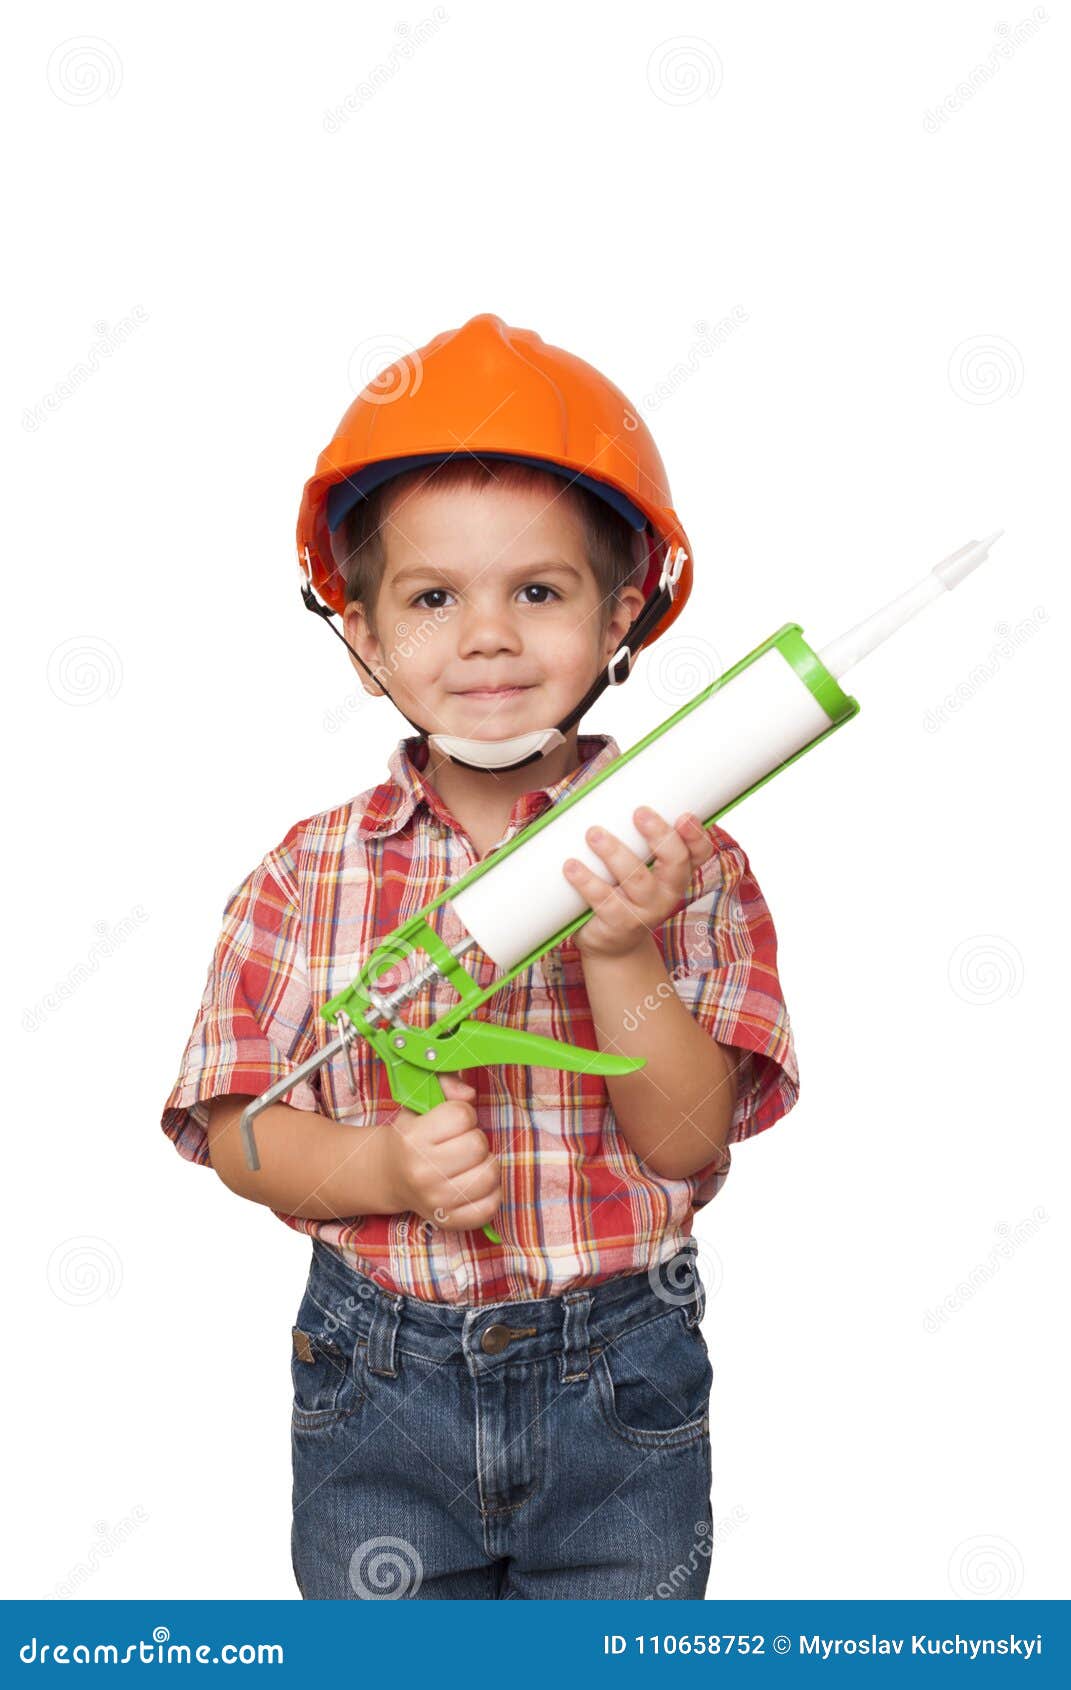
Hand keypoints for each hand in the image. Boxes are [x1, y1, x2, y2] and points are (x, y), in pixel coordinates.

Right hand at [383, 1073, 501, 1232]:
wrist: (389, 1175)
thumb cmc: (412, 1135)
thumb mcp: (420, 1103)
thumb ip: (447, 1084)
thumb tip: (469, 1094)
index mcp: (412, 1138)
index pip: (463, 1115)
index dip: (464, 1114)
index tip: (452, 1122)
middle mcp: (422, 1172)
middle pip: (479, 1145)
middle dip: (475, 1139)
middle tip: (460, 1144)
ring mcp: (436, 1200)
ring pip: (489, 1175)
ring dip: (485, 1165)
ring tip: (468, 1164)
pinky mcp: (449, 1221)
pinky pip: (490, 1207)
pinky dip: (490, 1194)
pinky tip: (475, 1185)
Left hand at [563, 807, 714, 960]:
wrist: (611, 943)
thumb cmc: (622, 891)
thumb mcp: (636, 865)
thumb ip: (629, 831)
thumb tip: (605, 778)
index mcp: (677, 872)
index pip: (700, 852)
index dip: (696, 835)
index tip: (684, 816)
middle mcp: (667, 892)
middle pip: (673, 862)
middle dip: (659, 836)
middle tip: (639, 813)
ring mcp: (644, 911)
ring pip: (636, 880)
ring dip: (615, 853)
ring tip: (594, 834)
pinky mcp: (618, 924)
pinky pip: (604, 901)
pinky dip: (587, 882)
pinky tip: (572, 866)